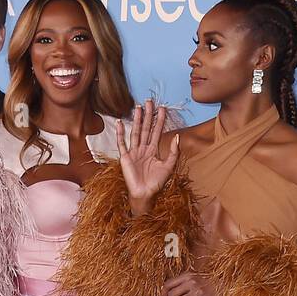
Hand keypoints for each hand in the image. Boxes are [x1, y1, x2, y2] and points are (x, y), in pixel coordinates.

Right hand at [116, 98, 179, 213]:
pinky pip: (122, 143)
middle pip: (145, 128)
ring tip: (138, 107)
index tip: (162, 108)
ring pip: (135, 132)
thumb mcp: (169, 166)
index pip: (157, 131)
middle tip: (149, 101)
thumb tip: (177, 136)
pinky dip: (120, 133)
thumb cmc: (157, 183)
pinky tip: (119, 123)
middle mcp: (143, 148)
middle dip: (148, 115)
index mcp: (153, 150)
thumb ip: (173, 152)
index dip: (159, 120)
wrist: (145, 194)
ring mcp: (134, 152)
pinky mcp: (125, 157)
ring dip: (136, 120)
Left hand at [162, 270, 218, 295]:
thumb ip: (182, 283)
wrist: (227, 286)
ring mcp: (198, 292)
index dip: (162, 294)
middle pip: (171, 295)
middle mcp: (192, 282)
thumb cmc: (209, 283)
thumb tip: (167, 295)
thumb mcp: (195, 277)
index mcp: (188, 275)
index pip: (168, 284)